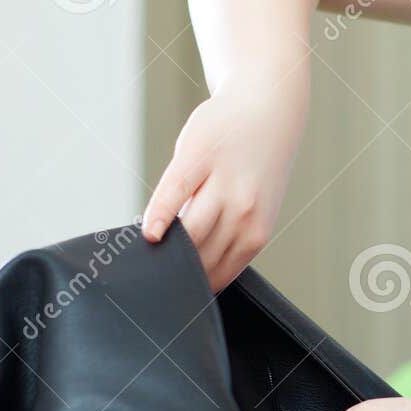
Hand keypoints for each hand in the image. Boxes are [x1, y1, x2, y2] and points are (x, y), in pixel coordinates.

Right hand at [140, 71, 307, 291]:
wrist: (269, 107)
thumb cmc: (252, 165)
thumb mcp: (251, 206)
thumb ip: (223, 235)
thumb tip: (184, 265)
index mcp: (256, 231)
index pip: (217, 274)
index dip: (191, 291)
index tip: (170, 303)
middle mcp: (244, 210)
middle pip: (201, 256)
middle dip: (175, 274)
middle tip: (148, 288)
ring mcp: (223, 182)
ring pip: (190, 230)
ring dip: (166, 249)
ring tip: (141, 261)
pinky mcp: (200, 154)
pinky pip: (175, 190)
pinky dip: (161, 214)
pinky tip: (149, 230)